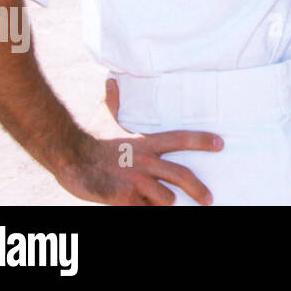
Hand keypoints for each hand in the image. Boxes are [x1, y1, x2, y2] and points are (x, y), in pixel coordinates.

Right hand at [52, 77, 222, 205]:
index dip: (202, 140)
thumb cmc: (89, 139)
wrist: (69, 157)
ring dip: (163, 203)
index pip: (181, 138)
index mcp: (146, 143)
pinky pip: (144, 209)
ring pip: (165, 198)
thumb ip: (113, 102)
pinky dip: (145, 210)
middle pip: (182, 175)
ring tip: (160, 203)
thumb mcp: (105, 119)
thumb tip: (111, 81)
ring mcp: (137, 181)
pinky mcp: (125, 198)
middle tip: (209, 199)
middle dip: (199, 189)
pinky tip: (140, 207)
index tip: (220, 143)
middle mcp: (146, 161)